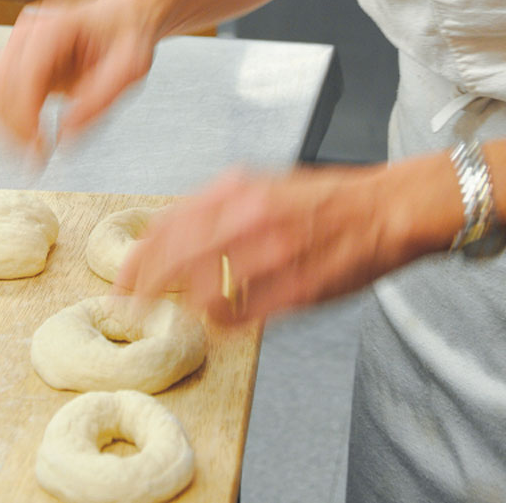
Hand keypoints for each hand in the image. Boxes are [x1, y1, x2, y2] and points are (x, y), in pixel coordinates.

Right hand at [0, 0, 156, 158]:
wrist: (130, 15)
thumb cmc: (131, 35)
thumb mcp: (129, 70)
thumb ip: (98, 102)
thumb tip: (64, 138)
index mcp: (57, 25)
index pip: (26, 75)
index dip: (26, 117)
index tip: (40, 148)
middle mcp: (32, 29)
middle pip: (1, 85)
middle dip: (14, 129)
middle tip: (35, 158)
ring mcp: (22, 41)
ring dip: (8, 127)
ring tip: (33, 151)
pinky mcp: (21, 57)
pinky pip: (2, 92)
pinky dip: (11, 118)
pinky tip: (32, 136)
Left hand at [115, 157, 462, 323]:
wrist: (382, 209)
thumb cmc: (322, 198)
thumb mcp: (261, 184)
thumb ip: (215, 206)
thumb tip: (169, 231)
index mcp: (237, 189)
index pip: (165, 225)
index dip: (135, 259)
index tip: (123, 279)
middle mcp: (249, 217)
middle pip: (172, 260)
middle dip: (141, 289)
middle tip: (128, 307)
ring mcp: (273, 255)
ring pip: (203, 292)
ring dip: (185, 306)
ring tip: (185, 310)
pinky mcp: (296, 290)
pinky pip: (241, 315)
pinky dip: (222, 321)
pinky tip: (222, 318)